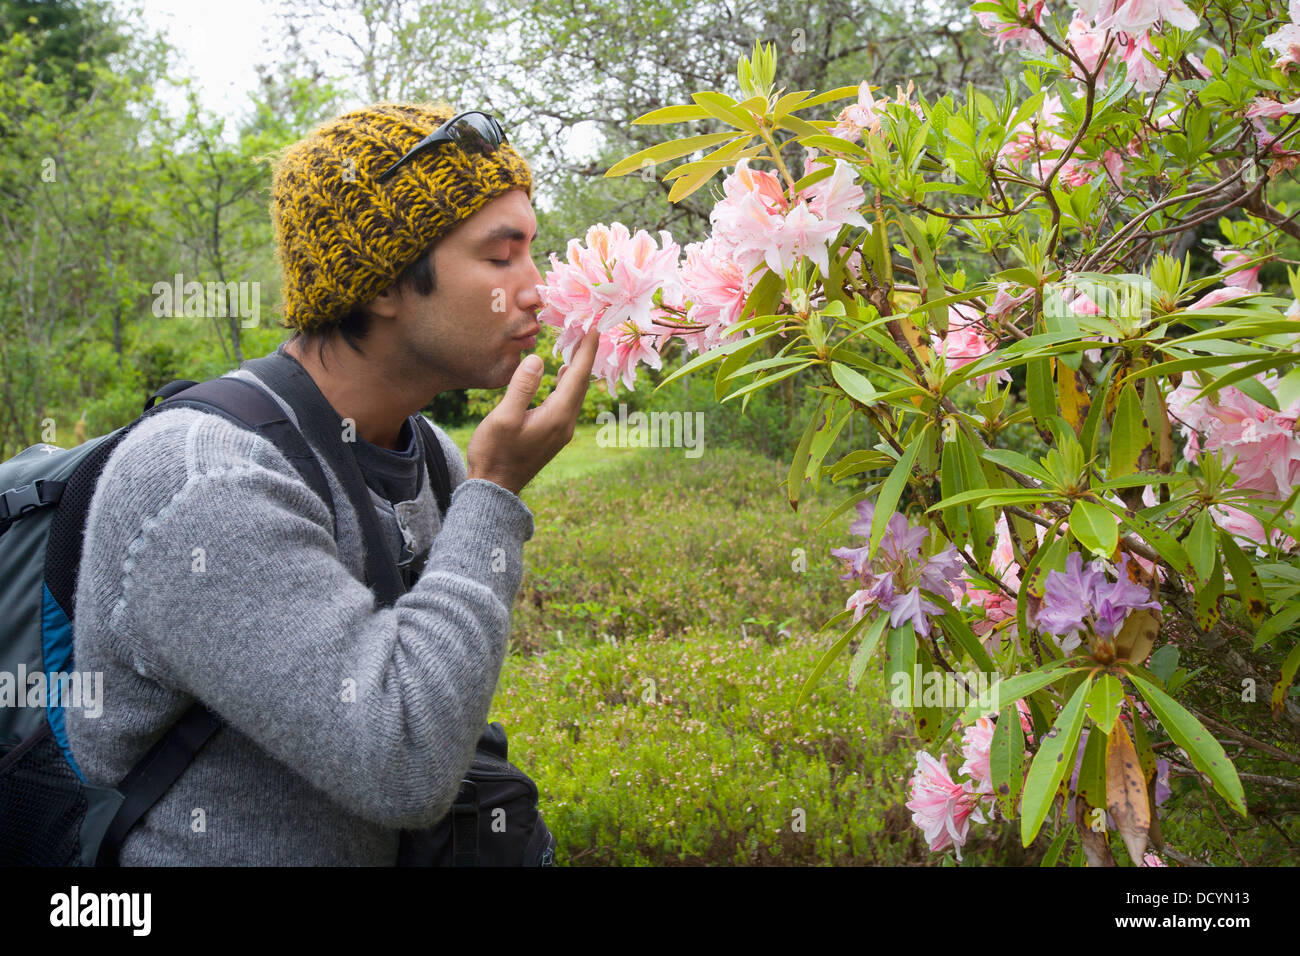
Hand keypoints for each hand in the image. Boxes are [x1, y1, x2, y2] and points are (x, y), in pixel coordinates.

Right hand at [466, 328, 599, 495]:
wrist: (496, 488)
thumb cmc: (495, 453)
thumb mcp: (504, 418)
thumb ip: (522, 387)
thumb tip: (539, 359)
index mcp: (557, 415)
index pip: (578, 375)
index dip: (587, 350)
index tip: (596, 326)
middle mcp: (565, 423)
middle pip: (582, 383)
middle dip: (586, 355)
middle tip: (588, 328)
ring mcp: (561, 431)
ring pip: (576, 393)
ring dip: (578, 369)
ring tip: (577, 345)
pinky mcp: (553, 434)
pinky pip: (568, 402)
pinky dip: (568, 383)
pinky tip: (562, 375)